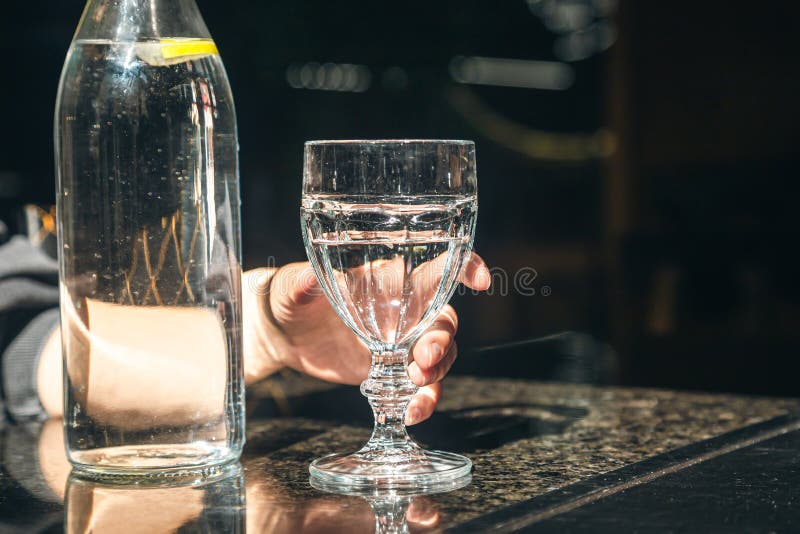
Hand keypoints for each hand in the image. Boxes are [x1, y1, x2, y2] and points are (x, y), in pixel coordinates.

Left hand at [242, 253, 490, 424]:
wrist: (285, 335)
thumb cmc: (293, 298)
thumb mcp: (294, 289)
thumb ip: (302, 284)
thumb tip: (305, 278)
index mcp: (390, 282)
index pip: (437, 270)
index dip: (465, 268)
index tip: (481, 279)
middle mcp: (404, 313)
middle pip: (443, 323)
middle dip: (441, 342)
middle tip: (420, 359)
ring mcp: (401, 345)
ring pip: (441, 359)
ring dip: (436, 376)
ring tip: (414, 391)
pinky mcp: (392, 373)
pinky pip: (421, 389)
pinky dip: (423, 402)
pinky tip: (408, 413)